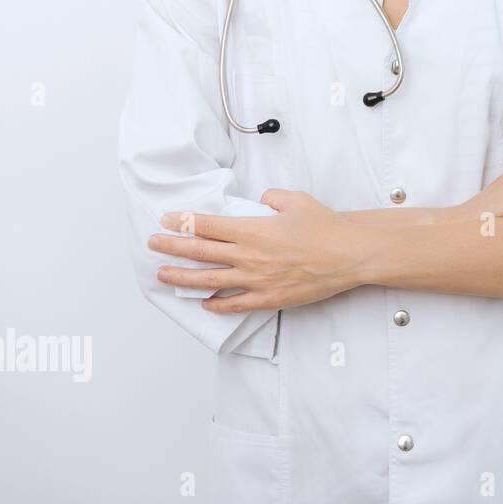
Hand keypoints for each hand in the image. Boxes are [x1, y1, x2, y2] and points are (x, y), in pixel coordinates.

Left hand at [149, 189, 365, 313]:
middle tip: (153, 244)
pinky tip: (204, 303)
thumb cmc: (326, 227)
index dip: (183, 221)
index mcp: (252, 230)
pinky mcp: (269, 298)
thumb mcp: (296, 200)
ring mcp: (256, 280)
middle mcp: (248, 256)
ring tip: (163, 275)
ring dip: (182, 278)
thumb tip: (261, 202)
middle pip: (199, 252)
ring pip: (208, 281)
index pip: (207, 226)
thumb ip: (272, 198)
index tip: (166, 219)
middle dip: (172, 247)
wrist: (349, 255)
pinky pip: (235, 304)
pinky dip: (216, 305)